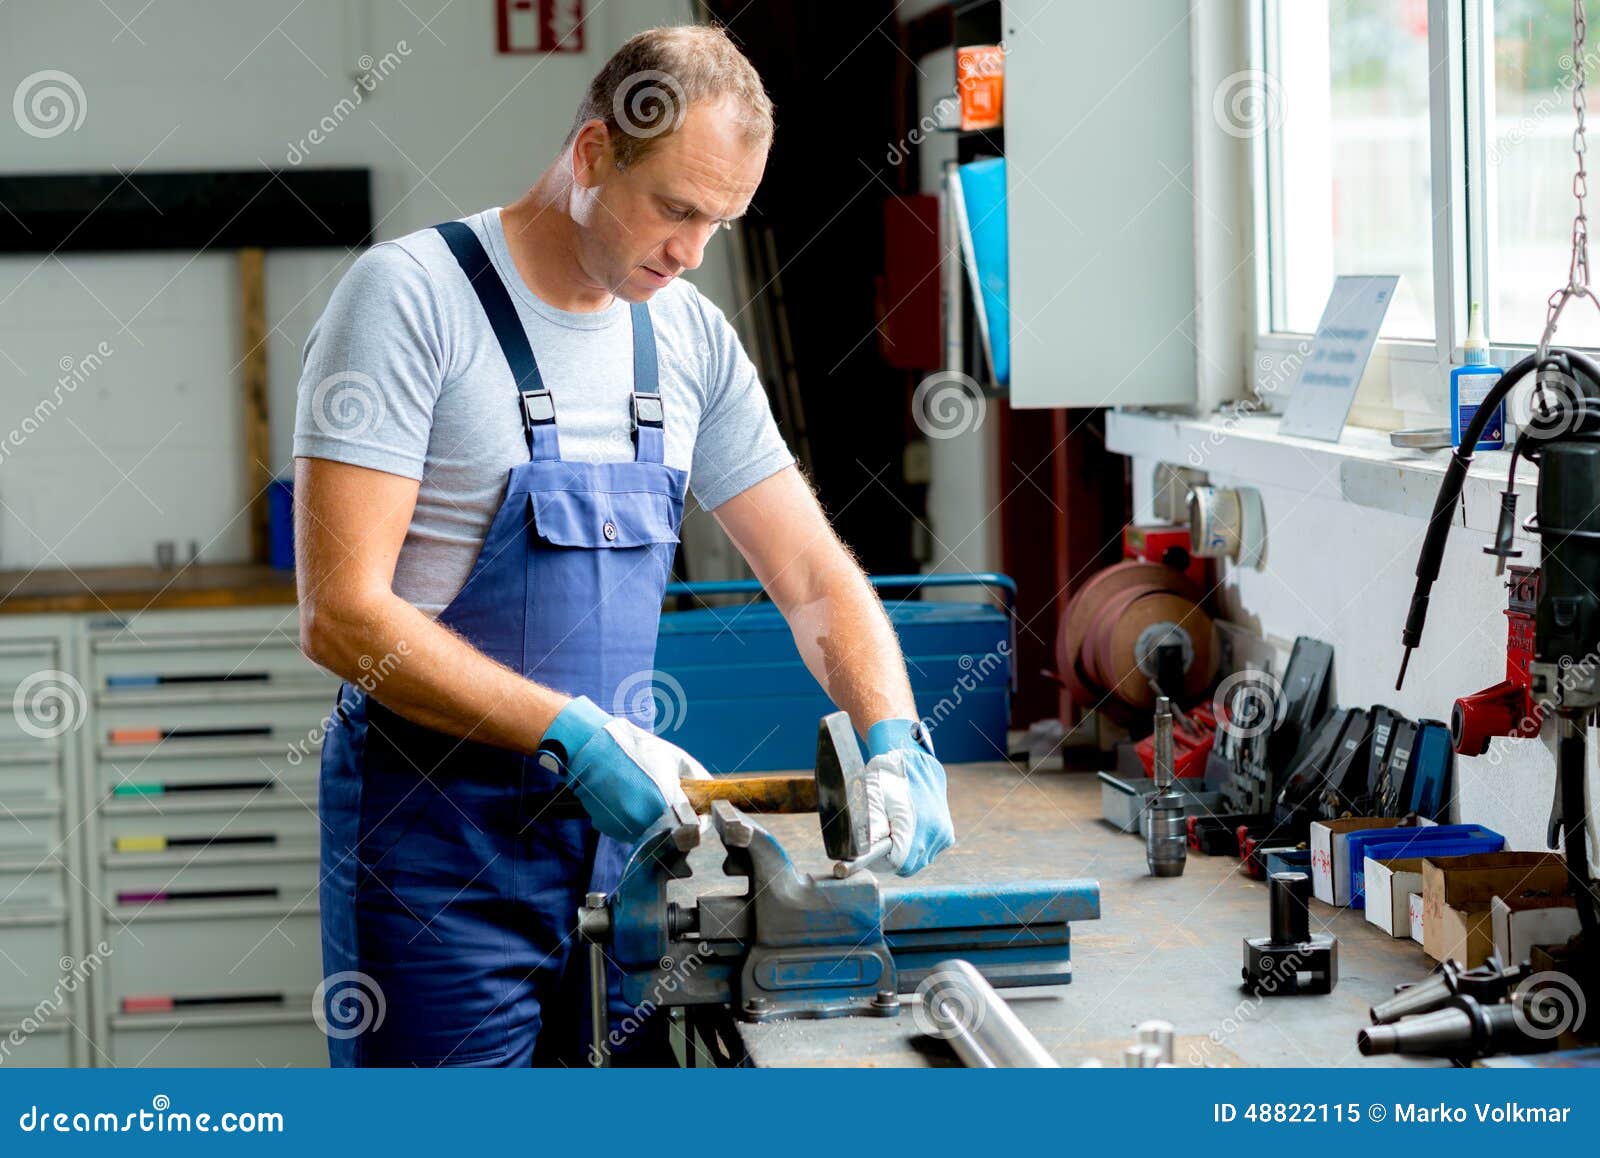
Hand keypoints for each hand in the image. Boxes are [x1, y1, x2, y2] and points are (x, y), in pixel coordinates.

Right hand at [538, 696, 709, 843]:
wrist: (591, 747)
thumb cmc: (634, 748)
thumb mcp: (674, 757)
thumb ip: (697, 778)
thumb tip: (710, 797)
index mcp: (666, 800)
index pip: (695, 827)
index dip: (700, 821)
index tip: (699, 814)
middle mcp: (646, 819)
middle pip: (672, 834)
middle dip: (676, 822)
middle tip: (671, 802)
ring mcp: (625, 826)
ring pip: (650, 835)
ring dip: (654, 823)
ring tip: (645, 796)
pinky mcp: (609, 829)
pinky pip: (630, 832)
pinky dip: (633, 821)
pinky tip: (628, 800)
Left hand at [863, 718, 954, 875]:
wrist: (914, 761)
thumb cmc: (888, 777)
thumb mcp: (873, 797)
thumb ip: (870, 829)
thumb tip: (861, 852)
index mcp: (917, 824)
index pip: (897, 863)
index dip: (881, 859)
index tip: (873, 847)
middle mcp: (935, 832)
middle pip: (907, 866)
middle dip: (892, 855)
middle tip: (883, 833)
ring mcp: (943, 835)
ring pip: (917, 861)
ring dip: (904, 850)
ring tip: (896, 824)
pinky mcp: (946, 835)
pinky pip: (925, 852)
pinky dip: (915, 845)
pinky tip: (908, 824)